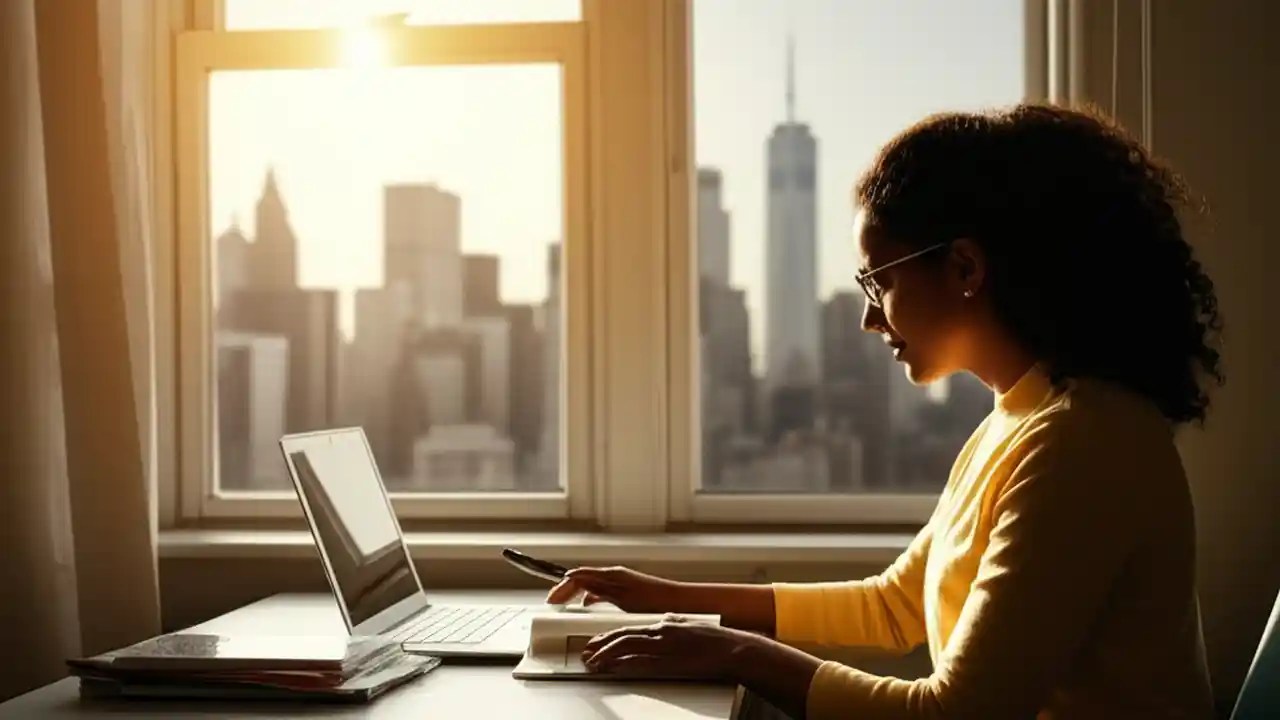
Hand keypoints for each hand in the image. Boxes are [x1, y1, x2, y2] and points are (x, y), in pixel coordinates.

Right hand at [545, 566, 683, 611]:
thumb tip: (574, 580)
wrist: (677, 602)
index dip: (562, 587)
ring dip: (576, 591)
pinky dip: (589, 595)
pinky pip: (601, 590)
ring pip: (591, 583)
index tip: (551, 599)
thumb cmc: (653, 601)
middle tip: (553, 601)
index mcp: (611, 574)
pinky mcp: (626, 590)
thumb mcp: (621, 598)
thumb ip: (597, 589)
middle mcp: (614, 575)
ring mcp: (620, 581)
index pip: (578, 576)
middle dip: (566, 588)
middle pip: (582, 578)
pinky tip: (588, 604)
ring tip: (565, 602)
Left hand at [580, 616, 752, 678]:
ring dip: (605, 655)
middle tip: (587, 651)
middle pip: (622, 636)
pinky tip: (612, 669)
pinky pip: (638, 663)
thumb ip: (672, 625)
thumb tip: (662, 623)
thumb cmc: (716, 641)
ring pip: (625, 647)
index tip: (597, 641)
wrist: (731, 650)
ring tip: (593, 662)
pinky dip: (622, 665)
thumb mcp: (690, 625)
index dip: (609, 636)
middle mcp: (660, 632)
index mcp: (665, 624)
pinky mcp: (668, 662)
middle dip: (601, 644)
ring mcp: (663, 647)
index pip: (629, 628)